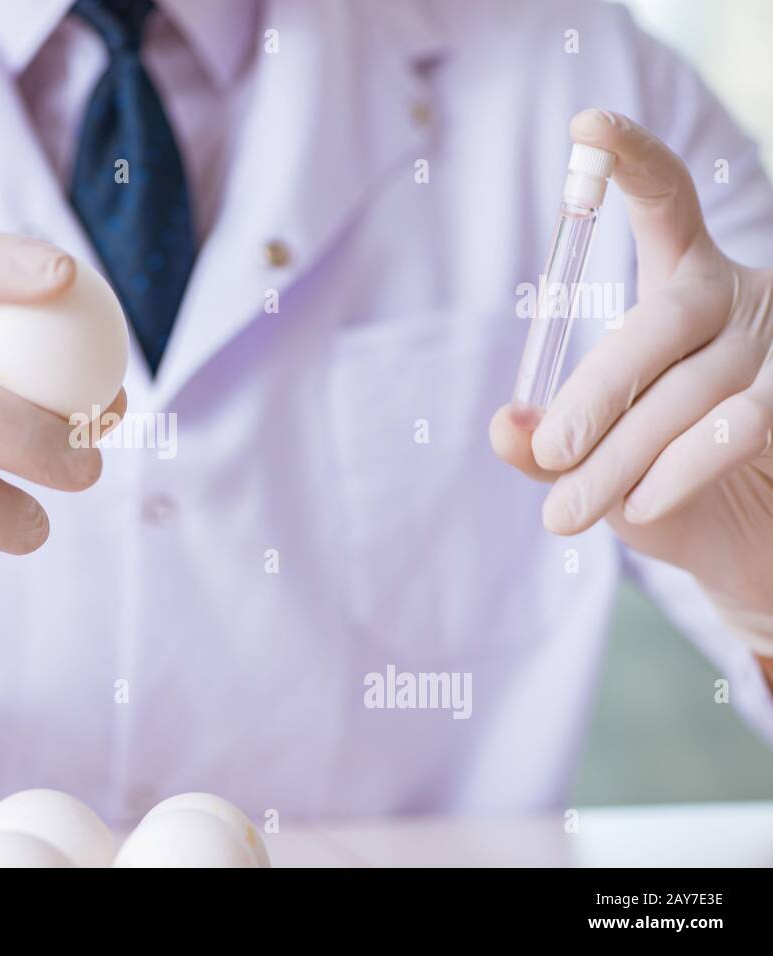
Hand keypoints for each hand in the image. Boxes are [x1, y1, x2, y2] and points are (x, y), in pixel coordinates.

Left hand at [491, 109, 772, 648]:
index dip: (634, 161)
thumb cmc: (654, 471)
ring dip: (627, 455)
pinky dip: (680, 470)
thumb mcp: (591, 454)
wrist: (745, 530)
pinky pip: (737, 427)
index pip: (669, 202)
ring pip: (698, 386)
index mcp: (684, 278)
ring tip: (568, 513)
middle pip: (665, 320)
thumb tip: (505, 427)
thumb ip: (546, 444)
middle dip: (599, 393)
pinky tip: (641, 507)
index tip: (586, 128)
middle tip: (552, 452)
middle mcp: (738, 297)